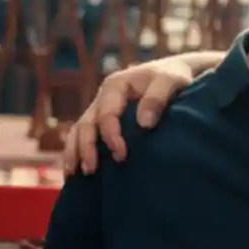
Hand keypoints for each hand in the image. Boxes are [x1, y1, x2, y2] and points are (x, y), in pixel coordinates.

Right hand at [62, 57, 197, 175]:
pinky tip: (75, 171)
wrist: (175, 73)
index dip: (111, 136)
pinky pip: (83, 136)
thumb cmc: (173, 77)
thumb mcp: (170, 81)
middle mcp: (103, 97)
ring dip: (74, 152)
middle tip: (91, 170)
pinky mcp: (103, 120)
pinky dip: (77, 151)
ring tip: (74, 174)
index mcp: (116, 85)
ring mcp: (101, 108)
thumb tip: (144, 124)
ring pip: (79, 131)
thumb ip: (157, 98)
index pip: (106, 115)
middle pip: (86, 124)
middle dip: (86, 147)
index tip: (122, 155)